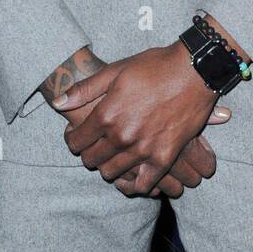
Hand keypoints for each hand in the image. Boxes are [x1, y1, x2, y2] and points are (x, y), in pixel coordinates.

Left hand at [55, 43, 221, 196]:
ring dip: (109, 167)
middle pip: (91, 160)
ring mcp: (143, 150)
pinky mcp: (164, 158)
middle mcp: (121, 136)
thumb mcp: (116, 71)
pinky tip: (135, 173)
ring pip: (112, 173)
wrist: (193, 72)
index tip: (78, 135)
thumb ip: (85, 89)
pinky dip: (136, 183)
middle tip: (96, 145)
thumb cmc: (153, 67)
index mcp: (106, 115)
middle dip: (89, 153)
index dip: (73, 139)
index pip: (76, 142)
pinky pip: (144, 184)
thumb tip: (58, 103)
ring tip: (114, 156)